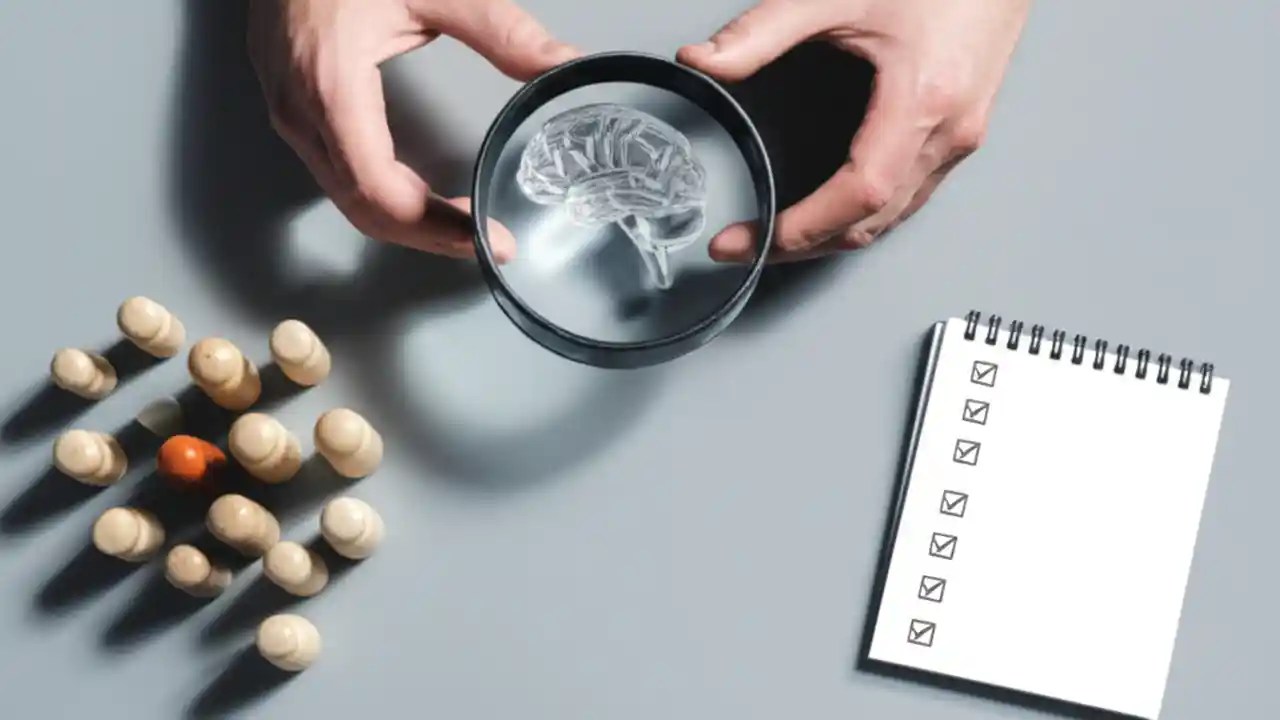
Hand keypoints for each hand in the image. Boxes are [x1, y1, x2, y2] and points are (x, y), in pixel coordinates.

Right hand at [247, 0, 577, 260]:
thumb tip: (561, 62)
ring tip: (462, 227)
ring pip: (347, 198)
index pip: (382, 192)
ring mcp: (288, 111)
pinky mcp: (290, 105)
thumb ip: (501, 30)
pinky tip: (420, 196)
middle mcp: (299, 111)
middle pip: (365, 209)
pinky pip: (335, 173)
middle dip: (430, 237)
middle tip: (488, 244)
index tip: (488, 237)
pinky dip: (382, 196)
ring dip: (406, 223)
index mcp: (331, 86)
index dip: (438, 228)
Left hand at [678, 0, 1030, 262]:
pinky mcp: (963, 133)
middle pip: (872, 223)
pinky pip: (910, 196)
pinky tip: (832, 212)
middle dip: (804, 246)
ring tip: (779, 238)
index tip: (752, 239)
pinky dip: (865, 216)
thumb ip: (763, 31)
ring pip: (893, 218)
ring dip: (835, 238)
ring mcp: (962, 138)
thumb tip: (705, 60)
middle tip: (747, 247)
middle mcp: (950, 132)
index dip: (801, 228)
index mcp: (924, 101)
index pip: (857, 196)